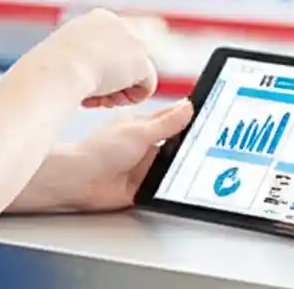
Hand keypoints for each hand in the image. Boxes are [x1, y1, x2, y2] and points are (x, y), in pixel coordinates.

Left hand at [9, 99, 194, 213]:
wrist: (82, 181)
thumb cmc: (99, 151)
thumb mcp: (139, 132)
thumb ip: (166, 123)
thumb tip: (187, 107)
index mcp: (143, 126)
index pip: (174, 118)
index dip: (191, 118)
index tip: (211, 118)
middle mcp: (145, 145)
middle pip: (177, 144)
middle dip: (190, 147)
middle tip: (209, 147)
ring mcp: (145, 166)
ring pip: (174, 166)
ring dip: (181, 167)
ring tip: (195, 167)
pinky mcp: (144, 187)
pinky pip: (166, 186)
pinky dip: (173, 186)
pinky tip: (180, 185)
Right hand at [33, 8, 159, 108]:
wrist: (59, 68)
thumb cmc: (51, 67)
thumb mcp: (64, 53)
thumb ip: (81, 56)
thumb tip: (92, 75)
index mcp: (100, 19)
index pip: (110, 49)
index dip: (95, 69)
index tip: (78, 78)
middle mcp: (121, 25)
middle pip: (124, 62)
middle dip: (108, 81)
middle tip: (89, 94)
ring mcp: (134, 42)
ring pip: (133, 76)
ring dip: (115, 91)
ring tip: (94, 97)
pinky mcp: (142, 62)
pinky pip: (145, 88)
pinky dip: (128, 98)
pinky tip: (107, 99)